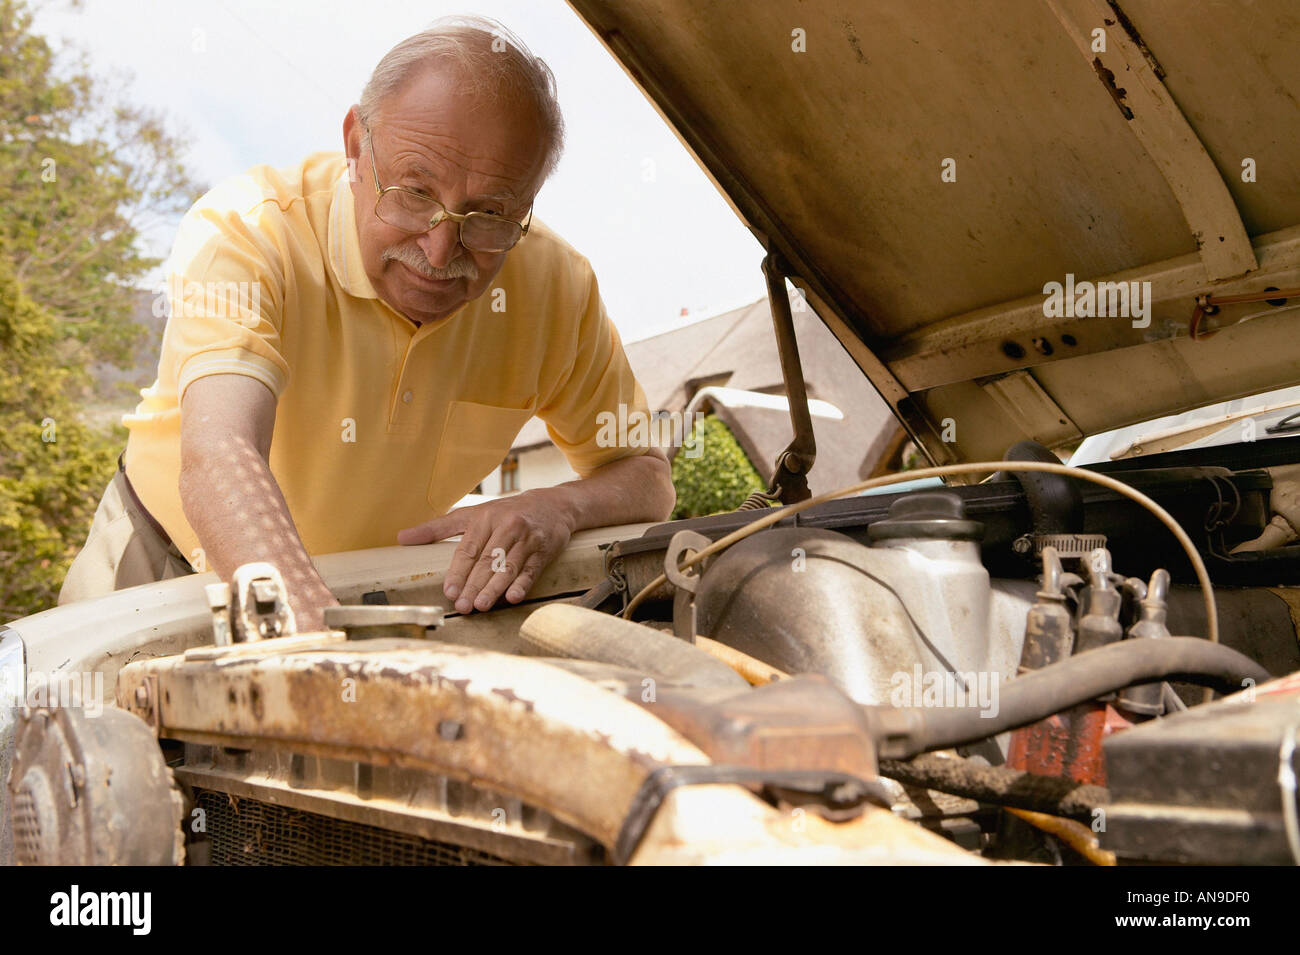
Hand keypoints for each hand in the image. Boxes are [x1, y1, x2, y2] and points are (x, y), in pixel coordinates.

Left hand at [397, 490, 573, 613]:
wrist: (553, 505)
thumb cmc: (506, 512)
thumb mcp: (473, 514)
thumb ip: (438, 528)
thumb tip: (402, 538)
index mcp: (485, 518)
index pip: (468, 549)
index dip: (458, 572)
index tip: (449, 591)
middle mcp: (507, 526)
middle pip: (487, 561)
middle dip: (474, 585)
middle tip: (462, 606)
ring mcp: (527, 539)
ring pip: (508, 566)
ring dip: (495, 588)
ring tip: (482, 606)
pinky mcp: (544, 550)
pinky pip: (531, 569)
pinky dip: (522, 584)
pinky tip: (513, 597)